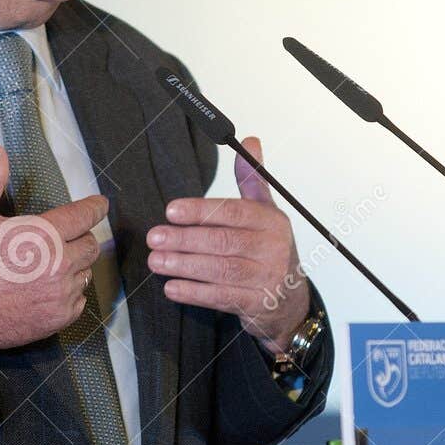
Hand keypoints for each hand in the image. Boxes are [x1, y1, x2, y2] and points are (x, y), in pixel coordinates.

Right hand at [0, 146, 107, 352]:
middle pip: (91, 245)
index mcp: (41, 234)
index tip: (100, 204)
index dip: (95, 207)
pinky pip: (79, 301)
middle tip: (64, 238)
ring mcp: (60, 294)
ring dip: (74, 266)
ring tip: (49, 265)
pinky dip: (69, 293)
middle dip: (81, 237)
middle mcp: (58, 264)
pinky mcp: (57, 318)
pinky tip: (48, 289)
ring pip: (85, 273)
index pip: (85, 215)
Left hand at [147, 136, 308, 352]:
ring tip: (156, 261)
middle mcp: (272, 248)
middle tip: (154, 237)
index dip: (200, 210)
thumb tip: (250, 141)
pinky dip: (194, 293)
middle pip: (223, 242)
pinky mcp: (257, 304)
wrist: (290, 302)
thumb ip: (252, 180)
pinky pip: (221, 297)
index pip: (234, 212)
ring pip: (220, 270)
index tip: (171, 210)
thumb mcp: (266, 213)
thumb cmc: (270, 251)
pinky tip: (172, 287)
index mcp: (271, 221)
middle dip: (184, 240)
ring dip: (184, 266)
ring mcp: (266, 278)